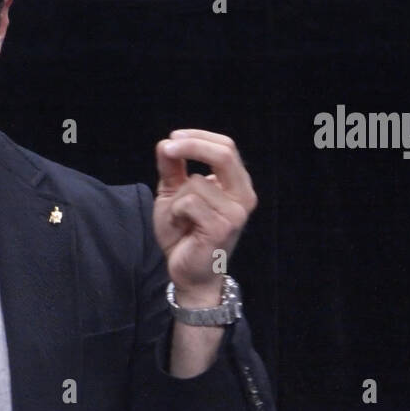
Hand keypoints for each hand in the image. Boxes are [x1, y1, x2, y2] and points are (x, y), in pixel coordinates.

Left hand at [153, 129, 257, 302]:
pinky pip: (190, 202)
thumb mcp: (173, 195)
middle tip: (167, 148)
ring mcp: (236, 212)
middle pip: (224, 154)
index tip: (172, 137)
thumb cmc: (183, 234)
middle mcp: (243, 196)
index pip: (226, 147)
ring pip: (197, 182)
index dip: (198, 137)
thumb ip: (172, 170)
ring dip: (176, 197)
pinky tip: (182, 227)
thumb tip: (165, 143)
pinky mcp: (222, 227)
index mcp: (236, 184)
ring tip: (180, 218)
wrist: (187, 273)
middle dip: (192, 145)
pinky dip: (176, 211)